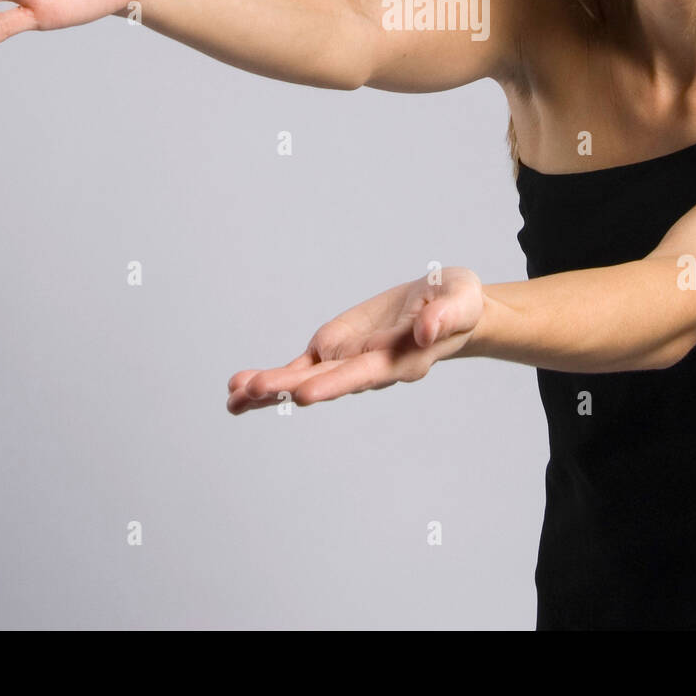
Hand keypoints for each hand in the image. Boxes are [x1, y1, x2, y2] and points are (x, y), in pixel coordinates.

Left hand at [227, 265, 484, 412]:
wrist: (450, 309)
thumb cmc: (458, 303)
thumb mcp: (461, 299)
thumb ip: (445, 315)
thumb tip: (426, 330)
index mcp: (403, 358)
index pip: (365, 373)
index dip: (336, 382)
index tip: (305, 393)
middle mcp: (371, 367)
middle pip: (326, 380)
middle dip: (289, 387)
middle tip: (253, 391)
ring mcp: (350, 361)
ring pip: (305, 379)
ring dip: (271, 388)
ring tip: (235, 395)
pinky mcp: (337, 350)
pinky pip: (300, 368)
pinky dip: (272, 379)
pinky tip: (240, 389)